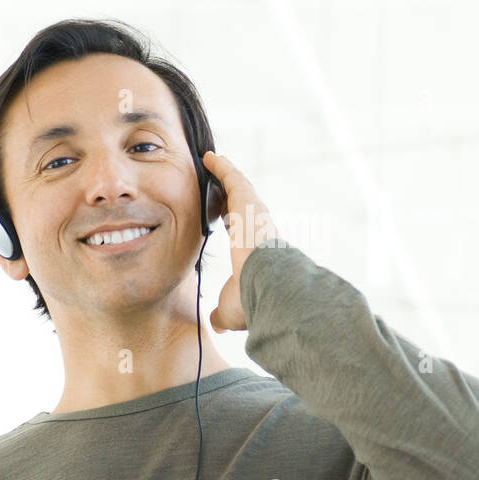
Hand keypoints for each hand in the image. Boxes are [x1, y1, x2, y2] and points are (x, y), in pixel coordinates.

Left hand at [202, 150, 282, 333]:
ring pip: (240, 188)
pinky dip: (220, 166)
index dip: (234, 223)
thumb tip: (216, 322)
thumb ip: (222, 312)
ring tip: (212, 162)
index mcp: (258, 251)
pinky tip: (208, 157)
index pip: (245, 232)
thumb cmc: (255, 302)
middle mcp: (261, 228)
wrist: (270, 290)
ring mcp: (256, 213)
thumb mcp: (232, 309)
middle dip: (232, 194)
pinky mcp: (248, 200)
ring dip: (226, 174)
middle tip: (219, 183)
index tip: (225, 219)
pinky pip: (232, 177)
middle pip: (245, 206)